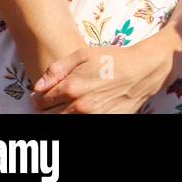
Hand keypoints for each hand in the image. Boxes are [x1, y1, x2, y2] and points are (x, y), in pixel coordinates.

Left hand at [30, 41, 169, 113]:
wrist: (143, 70)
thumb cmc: (113, 60)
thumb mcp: (84, 54)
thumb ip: (57, 69)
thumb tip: (38, 87)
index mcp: (71, 88)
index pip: (40, 101)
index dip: (39, 96)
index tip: (45, 94)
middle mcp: (79, 107)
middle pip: (47, 116)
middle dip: (47, 108)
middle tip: (54, 100)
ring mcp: (91, 118)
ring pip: (61, 123)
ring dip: (59, 115)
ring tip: (68, 105)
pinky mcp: (103, 122)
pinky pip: (80, 126)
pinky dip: (76, 118)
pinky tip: (82, 110)